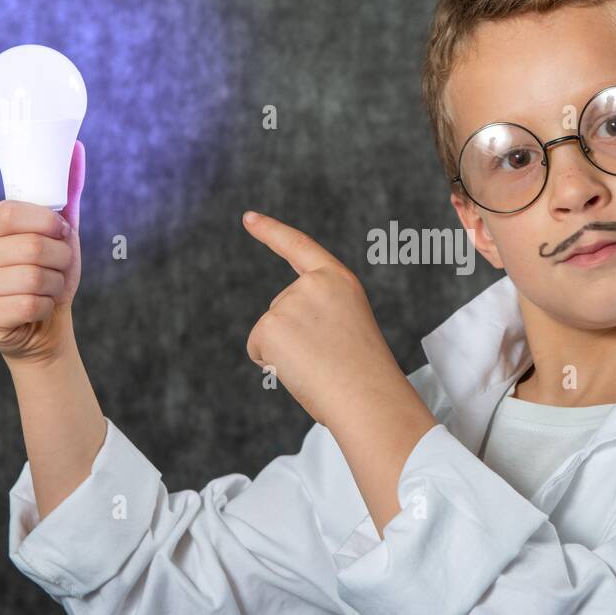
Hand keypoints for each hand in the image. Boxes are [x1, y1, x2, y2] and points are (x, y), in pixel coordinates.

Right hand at [0, 140, 85, 364]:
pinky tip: (37, 308)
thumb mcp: (61, 232)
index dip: (47, 223)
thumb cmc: (51, 272)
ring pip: (34, 278)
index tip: (62, 232)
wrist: (44, 324)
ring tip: (48, 288)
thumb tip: (77, 147)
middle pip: (31, 247)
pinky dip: (45, 307)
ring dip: (55, 285)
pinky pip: (29, 305)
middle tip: (58, 267)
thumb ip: (66, 191)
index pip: (12, 211)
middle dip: (61, 260)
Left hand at [242, 210, 408, 429]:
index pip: (299, 247)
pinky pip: (258, 349)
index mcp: (339, 281)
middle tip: (329, 358)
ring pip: (270, 332)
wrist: (368, 396)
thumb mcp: (348, 327)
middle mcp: (312, 284)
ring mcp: (289, 303)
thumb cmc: (364, 374)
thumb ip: (318, 315)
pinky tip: (301, 370)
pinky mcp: (269, 326)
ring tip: (320, 365)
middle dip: (296, 337)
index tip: (248, 218)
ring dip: (287, 353)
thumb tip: (282, 334)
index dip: (271, 231)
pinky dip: (272, 365)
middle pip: (282, 308)